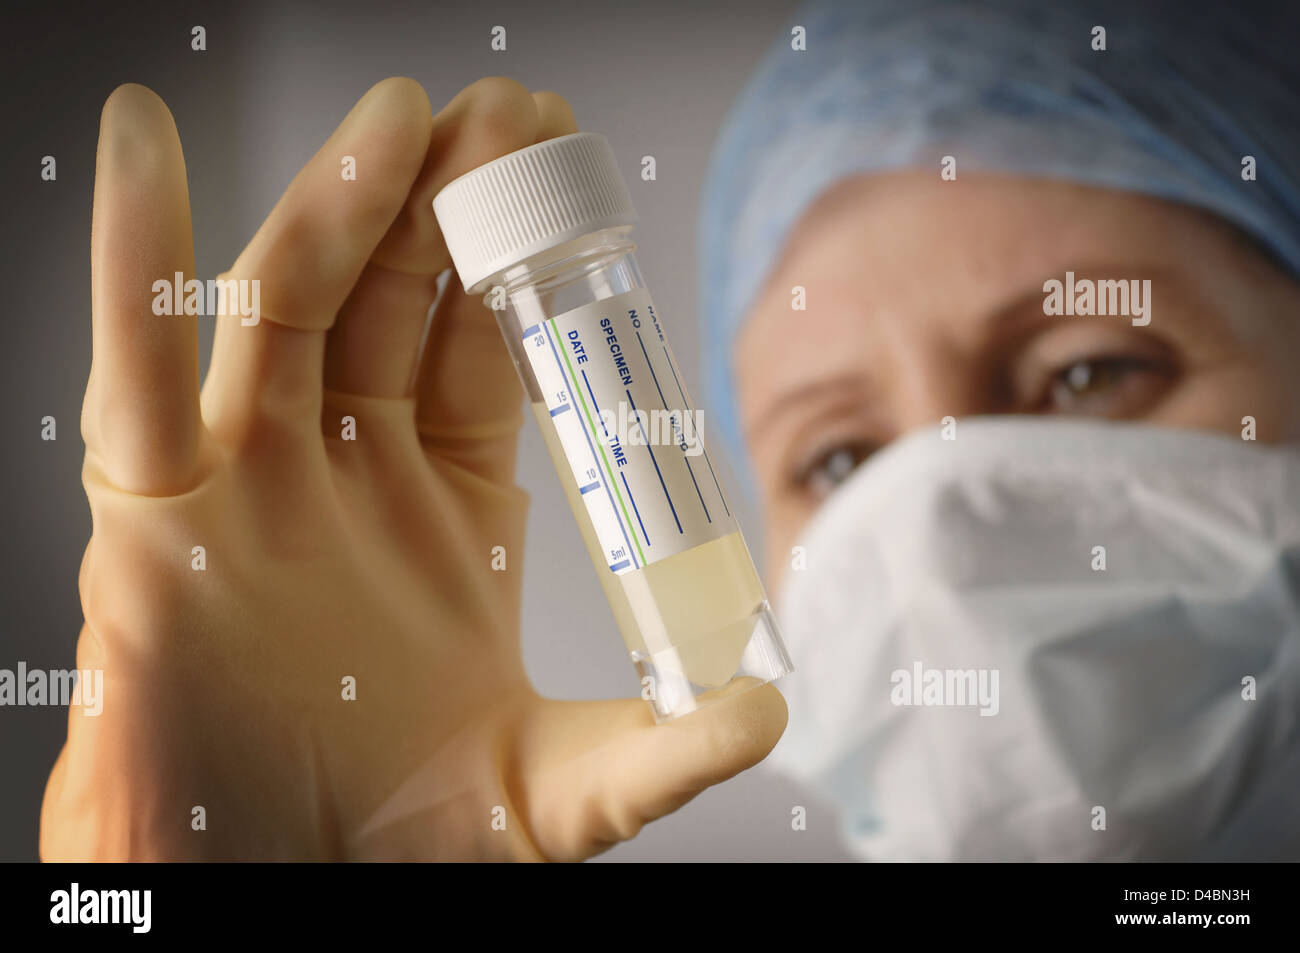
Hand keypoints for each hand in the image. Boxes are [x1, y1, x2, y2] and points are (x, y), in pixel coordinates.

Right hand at [39, 77, 786, 860]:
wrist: (282, 894)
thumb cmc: (406, 839)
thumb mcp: (557, 791)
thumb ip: (662, 749)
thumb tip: (770, 709)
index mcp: (449, 506)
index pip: (489, 351)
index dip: (528, 267)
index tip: (574, 177)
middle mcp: (348, 472)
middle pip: (395, 303)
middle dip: (450, 206)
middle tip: (511, 116)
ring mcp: (250, 480)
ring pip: (286, 311)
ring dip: (340, 207)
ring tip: (403, 119)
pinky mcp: (154, 515)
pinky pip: (135, 368)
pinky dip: (130, 253)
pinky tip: (142, 142)